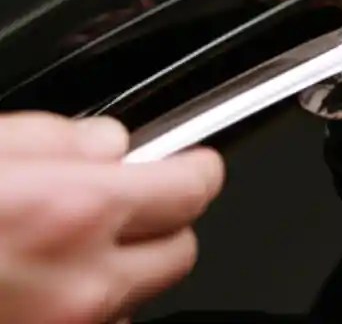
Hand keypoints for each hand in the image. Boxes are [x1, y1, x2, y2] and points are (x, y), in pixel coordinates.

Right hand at [0, 112, 224, 323]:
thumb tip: (108, 143)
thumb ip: (57, 139)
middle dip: (164, 224)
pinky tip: (40, 286)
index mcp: (73, 211)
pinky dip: (84, 308)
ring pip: (137, 297)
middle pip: (179, 253)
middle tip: (123, 205)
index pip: (191, 190)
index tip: (195, 164)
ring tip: (61, 251)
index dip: (196, 170)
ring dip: (120, 274)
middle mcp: (82, 284)